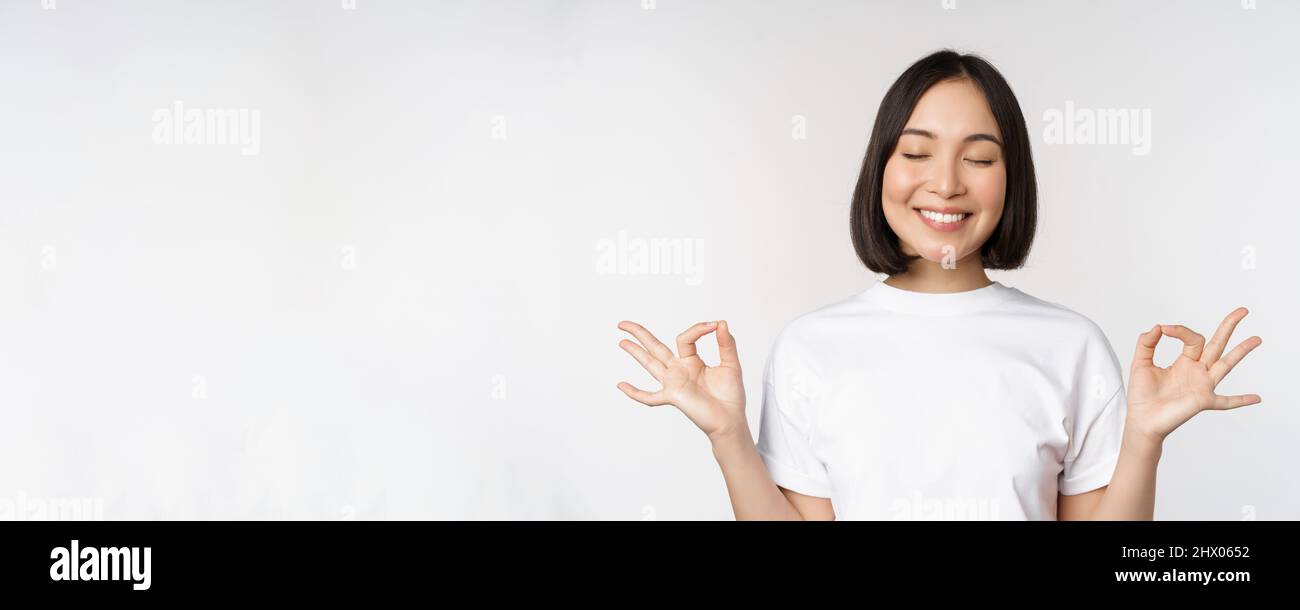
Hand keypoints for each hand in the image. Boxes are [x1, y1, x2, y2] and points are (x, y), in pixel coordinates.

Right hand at [616, 320, 745, 440]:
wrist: (730, 420)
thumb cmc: (730, 395)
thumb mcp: (731, 364)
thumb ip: (726, 343)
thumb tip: (721, 323)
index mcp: (692, 361)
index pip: (685, 338)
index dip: (698, 329)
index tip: (714, 325)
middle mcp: (679, 370)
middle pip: (655, 347)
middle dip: (640, 334)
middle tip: (624, 323)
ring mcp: (673, 383)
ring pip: (650, 364)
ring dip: (635, 353)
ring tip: (622, 342)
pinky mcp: (673, 397)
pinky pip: (649, 397)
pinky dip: (635, 393)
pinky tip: (621, 386)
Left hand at [1126, 307, 1262, 444]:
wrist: (1141, 419)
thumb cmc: (1142, 394)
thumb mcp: (1140, 363)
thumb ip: (1146, 343)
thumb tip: (1158, 326)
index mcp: (1184, 362)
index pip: (1192, 339)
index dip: (1180, 331)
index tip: (1164, 329)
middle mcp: (1197, 371)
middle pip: (1217, 345)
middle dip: (1229, 327)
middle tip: (1243, 311)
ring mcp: (1203, 385)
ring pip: (1226, 364)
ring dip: (1241, 352)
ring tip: (1256, 339)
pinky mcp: (1203, 400)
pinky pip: (1227, 402)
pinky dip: (1241, 400)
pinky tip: (1257, 398)